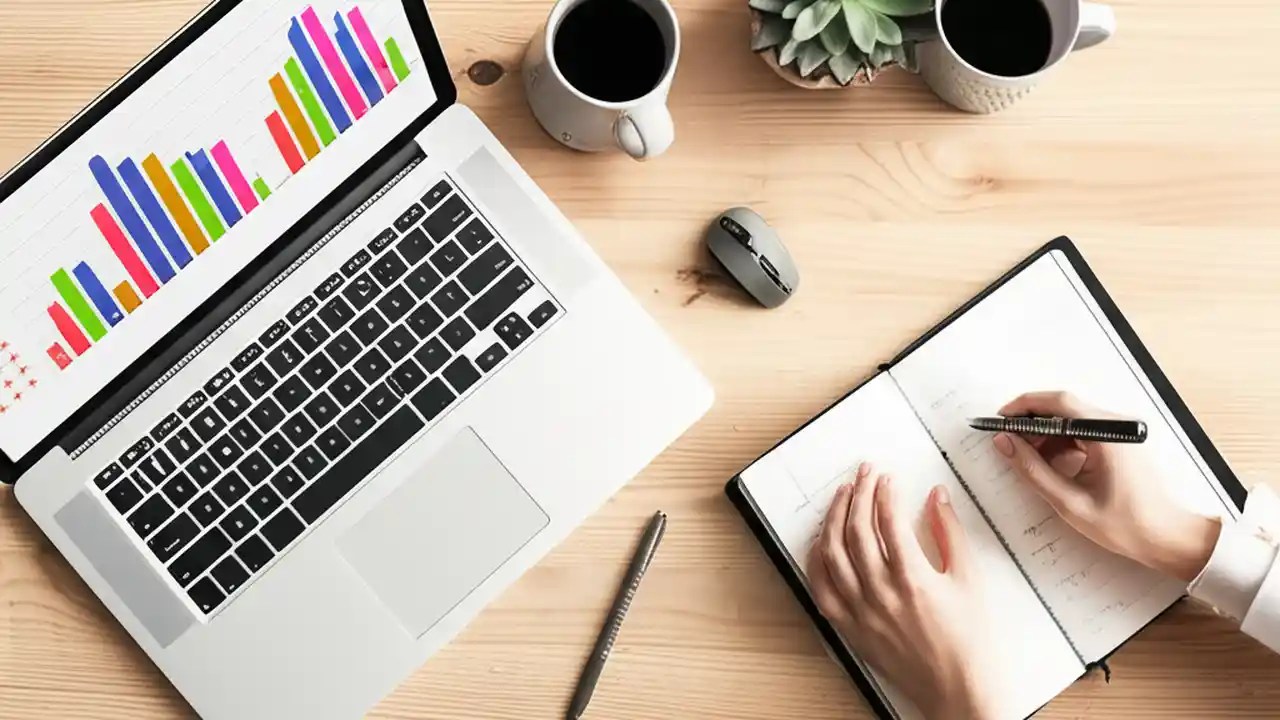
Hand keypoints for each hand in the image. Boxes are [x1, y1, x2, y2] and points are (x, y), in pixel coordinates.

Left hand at [807, 463, 1002, 719]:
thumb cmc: (968, 639)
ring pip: (832, 553)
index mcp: (913, 579)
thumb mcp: (969, 579)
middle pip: (856, 529)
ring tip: (842, 495)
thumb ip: (950, 533)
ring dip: (834, 518)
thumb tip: (937, 497)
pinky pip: (819, 586)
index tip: (886, 478)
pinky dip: (816, 558)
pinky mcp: (848, 626)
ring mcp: (860, 610)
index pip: (888, 521)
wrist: (957, 688)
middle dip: (858, 494)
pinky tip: (822, 539)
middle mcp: (880, 593)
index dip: (884, 492)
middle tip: (863, 474)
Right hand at [992, 391, 1220, 581]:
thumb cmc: (1127, 525)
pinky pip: (1085, 431)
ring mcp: (1122, 432)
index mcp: (1108, 435)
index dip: (1024, 407)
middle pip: (1064, 408)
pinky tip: (1054, 465)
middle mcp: (1118, 425)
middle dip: (1033, 423)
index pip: (1059, 403)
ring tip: (1031, 461)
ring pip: (1072, 420)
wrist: (1168, 537)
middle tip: (1010, 443)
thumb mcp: (1069, 502)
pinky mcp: (1122, 441)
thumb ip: (1032, 470)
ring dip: (1047, 435)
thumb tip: (1005, 443)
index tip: (1000, 421)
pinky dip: (1064, 444)